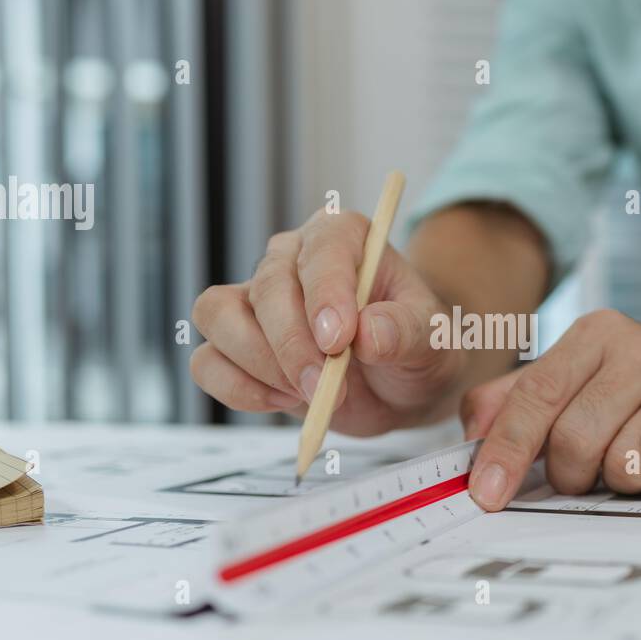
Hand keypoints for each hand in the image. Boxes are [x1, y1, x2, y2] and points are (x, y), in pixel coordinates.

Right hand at [190, 211, 465, 434]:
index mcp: (342, 238)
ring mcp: (256, 300)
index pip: (321, 251)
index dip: (325, 294)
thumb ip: (406, 331)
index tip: (339, 340)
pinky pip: (207, 360)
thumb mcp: (433, 338)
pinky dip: (237, 388)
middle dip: (293, 344)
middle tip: (325, 386)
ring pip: (219, 315)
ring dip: (259, 364)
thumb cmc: (417, 346)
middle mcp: (291, 259)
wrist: (403, 382)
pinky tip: (282, 401)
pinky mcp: (237, 345)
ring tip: (309, 393)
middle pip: (266, 287)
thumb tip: (370, 334)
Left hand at [460, 310, 640, 510]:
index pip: (538, 394)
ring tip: (635, 462)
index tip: (487, 494)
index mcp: (595, 335)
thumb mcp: (569, 378)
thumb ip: (509, 402)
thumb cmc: (630, 391)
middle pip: (577, 440)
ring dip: (623, 483)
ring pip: (629, 467)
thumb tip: (472, 439)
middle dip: (570, 475)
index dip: (507, 449)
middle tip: (584, 474)